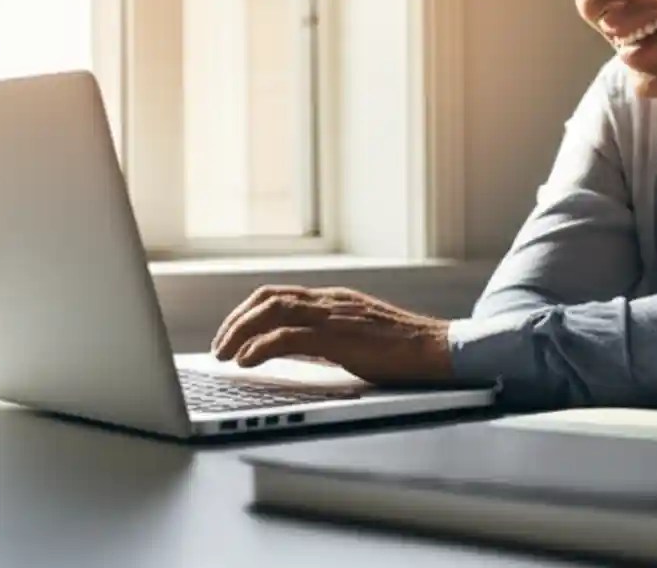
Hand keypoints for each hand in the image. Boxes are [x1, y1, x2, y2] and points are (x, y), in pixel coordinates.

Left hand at [210, 285, 454, 384]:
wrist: (437, 350)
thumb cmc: (403, 350)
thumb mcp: (358, 336)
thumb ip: (327, 336)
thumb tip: (293, 351)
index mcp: (333, 298)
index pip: (278, 295)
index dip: (247, 313)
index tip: (232, 335)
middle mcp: (329, 300)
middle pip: (267, 298)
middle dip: (235, 321)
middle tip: (219, 346)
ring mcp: (333, 315)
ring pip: (271, 311)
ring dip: (240, 332)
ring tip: (225, 354)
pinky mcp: (338, 336)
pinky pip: (287, 337)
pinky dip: (260, 348)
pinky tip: (247, 362)